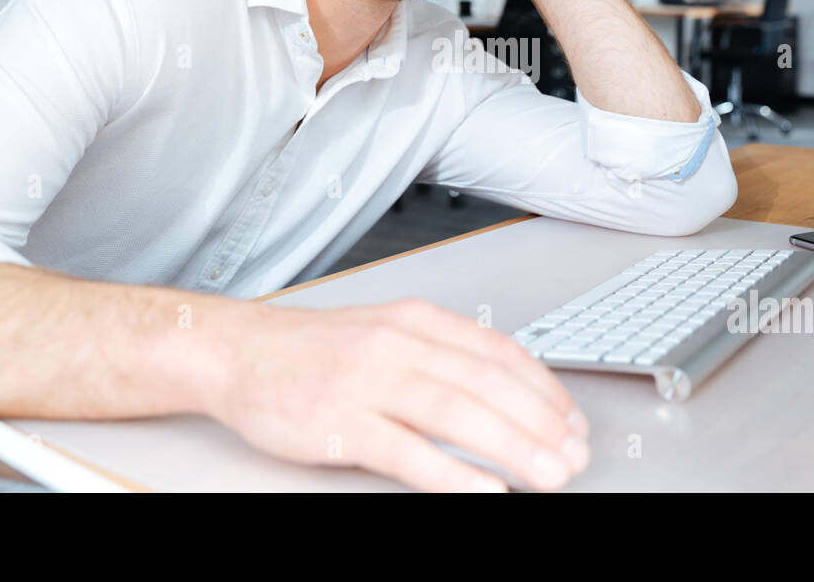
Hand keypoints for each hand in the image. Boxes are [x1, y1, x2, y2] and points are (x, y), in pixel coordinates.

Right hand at [215, 298, 590, 491]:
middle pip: (488, 385)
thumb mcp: (387, 332)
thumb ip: (443, 355)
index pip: (500, 353)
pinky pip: (407, 452)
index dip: (546, 391)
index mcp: (417, 320)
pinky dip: (452, 475)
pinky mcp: (339, 422)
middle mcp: (398, 344)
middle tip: (575, 456)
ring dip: (513, 448)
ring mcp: (368, 382)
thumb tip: (508, 392)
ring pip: (457, 415)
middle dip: (542, 424)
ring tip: (549, 475)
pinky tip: (485, 492)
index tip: (574, 422)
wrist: (238, 352)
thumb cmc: (315, 350)